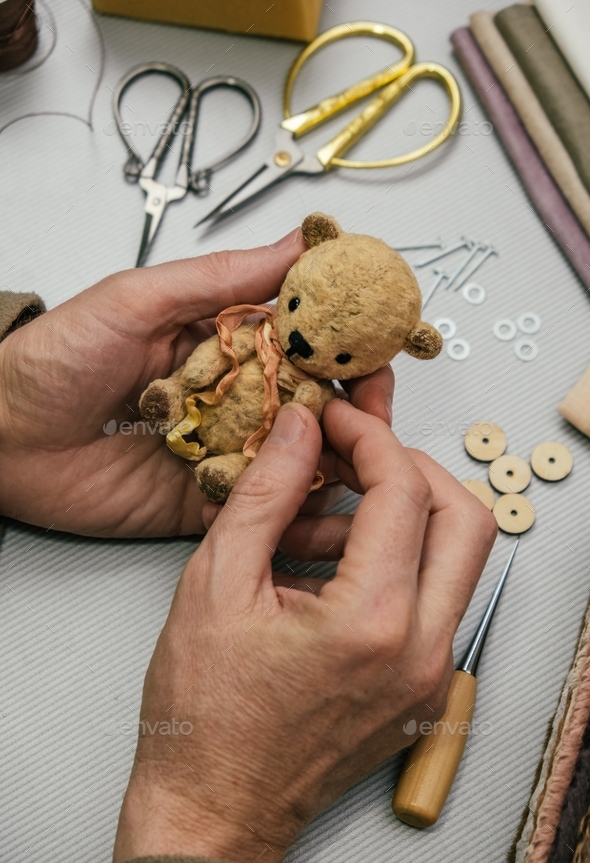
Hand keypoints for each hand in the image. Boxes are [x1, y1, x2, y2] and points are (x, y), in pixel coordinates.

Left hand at [0, 229, 390, 538]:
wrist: (0, 436)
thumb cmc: (58, 359)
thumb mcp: (140, 300)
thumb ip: (222, 279)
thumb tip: (298, 241)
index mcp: (224, 343)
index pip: (302, 340)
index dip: (346, 338)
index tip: (384, 336)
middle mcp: (232, 398)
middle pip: (312, 402)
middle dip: (355, 405)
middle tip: (380, 408)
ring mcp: (222, 453)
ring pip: (296, 457)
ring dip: (337, 456)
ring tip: (371, 458)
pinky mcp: (205, 503)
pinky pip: (260, 508)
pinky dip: (297, 510)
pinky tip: (331, 508)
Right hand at [113, 399, 496, 861]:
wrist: (214, 809)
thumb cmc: (205, 713)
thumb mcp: (216, 583)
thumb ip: (265, 492)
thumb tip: (298, 428)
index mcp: (372, 621)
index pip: (404, 491)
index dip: (369, 437)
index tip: (335, 418)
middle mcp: (421, 650)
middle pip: (465, 519)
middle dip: (412, 468)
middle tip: (356, 453)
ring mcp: (430, 675)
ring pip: (458, 560)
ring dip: (405, 516)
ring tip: (326, 515)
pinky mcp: (423, 690)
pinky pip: (434, 601)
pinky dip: (397, 562)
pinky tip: (331, 565)